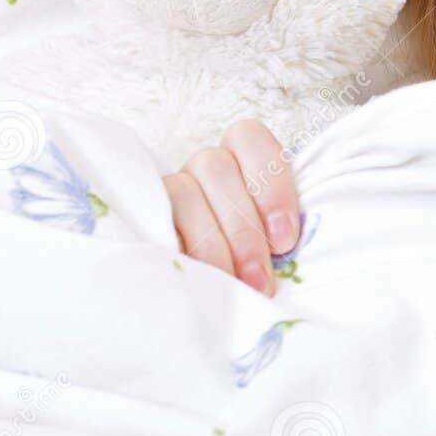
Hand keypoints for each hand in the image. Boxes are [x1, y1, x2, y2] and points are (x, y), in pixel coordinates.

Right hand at [163, 120, 299, 294]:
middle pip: (216, 167)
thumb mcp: (277, 241)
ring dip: (211, 240)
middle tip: (260, 276)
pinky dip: (180, 248)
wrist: (214, 298)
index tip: (285, 238)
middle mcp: (205, 165)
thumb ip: (282, 230)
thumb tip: (288, 246)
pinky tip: (197, 276)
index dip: (270, 184)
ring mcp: (173, 187)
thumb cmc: (261, 261)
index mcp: (242, 158)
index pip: (248, 137)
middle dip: (243, 227)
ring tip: (232, 282)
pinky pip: (153, 217)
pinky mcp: (146, 216)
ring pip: (183, 190)